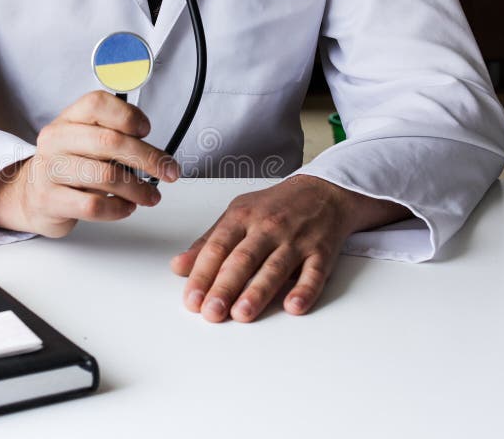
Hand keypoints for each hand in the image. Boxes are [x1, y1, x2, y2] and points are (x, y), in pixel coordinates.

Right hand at [0, 91, 179, 236]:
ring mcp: (50, 170)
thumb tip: (156, 153)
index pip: (98, 104)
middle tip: (168, 171)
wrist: (30, 194)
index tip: (146, 130)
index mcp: (69, 119)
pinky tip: (126, 207)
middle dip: (148, 158)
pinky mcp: (50, 200)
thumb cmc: (70, 166)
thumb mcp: (88, 142)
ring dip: (137, 189)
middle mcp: (56, 140)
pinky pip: (93, 206)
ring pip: (105, 176)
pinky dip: (118, 208)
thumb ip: (117, 138)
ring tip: (150, 196)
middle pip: (109, 142)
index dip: (128, 115)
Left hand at [171, 175, 409, 322]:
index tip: (192, 299)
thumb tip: (179, 266)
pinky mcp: (322, 251)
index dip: (202, 274)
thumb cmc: (275, 206)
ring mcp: (296, 239)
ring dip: (258, 291)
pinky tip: (293, 305)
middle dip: (225, 287)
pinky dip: (305, 289)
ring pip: (275, 267)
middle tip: (211, 312)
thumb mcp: (237, 215)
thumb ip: (208, 242)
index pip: (218, 247)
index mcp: (242, 217)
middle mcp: (268, 227)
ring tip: (241, 313)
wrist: (323, 190)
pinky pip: (314, 272)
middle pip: (243, 259)